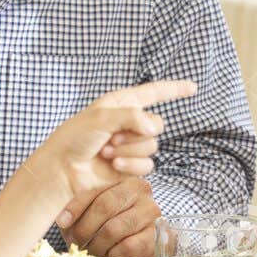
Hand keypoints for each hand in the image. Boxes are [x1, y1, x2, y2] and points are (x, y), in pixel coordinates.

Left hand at [33, 78, 194, 209]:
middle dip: (136, 133)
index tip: (193, 87)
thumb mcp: (100, 117)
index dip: (175, 89)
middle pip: (157, 125)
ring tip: (106, 152)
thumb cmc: (73, 139)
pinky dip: (130, 165)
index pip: (154, 92)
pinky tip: (113, 166)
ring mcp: (130, 145)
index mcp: (122, 103)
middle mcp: (129, 123)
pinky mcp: (130, 165)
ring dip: (129, 150)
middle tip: (111, 138)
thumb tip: (153, 127)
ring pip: (152, 146)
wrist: (62, 169)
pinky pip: (147, 164)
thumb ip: (132, 116)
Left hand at [58, 175, 160, 256]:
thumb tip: (62, 218)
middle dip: (84, 230)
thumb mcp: (88, 217)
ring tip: (93, 252)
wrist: (137, 255)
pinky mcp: (157, 235)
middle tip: (77, 243)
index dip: (74, 207)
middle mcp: (140, 189)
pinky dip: (113, 256)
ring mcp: (151, 211)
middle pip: (104, 206)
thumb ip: (75, 211)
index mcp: (121, 178)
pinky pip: (127, 246)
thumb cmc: (108, 231)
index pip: (93, 189)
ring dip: (97, 245)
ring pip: (114, 228)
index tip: (62, 222)